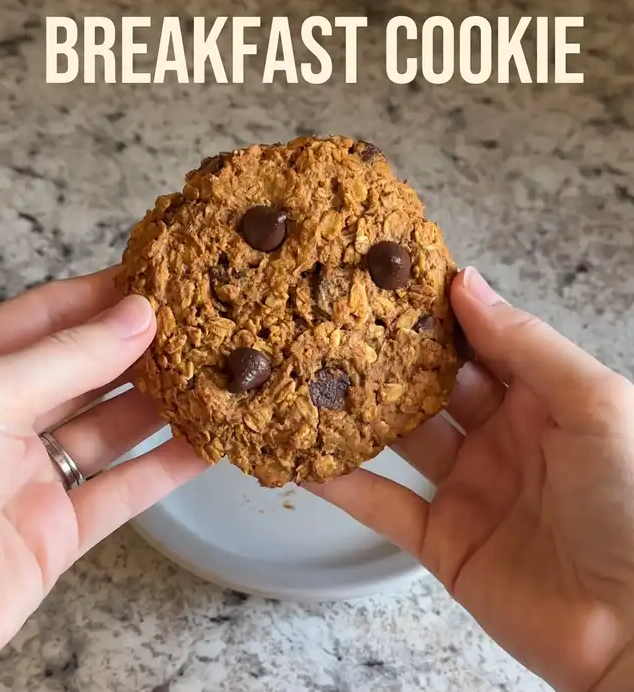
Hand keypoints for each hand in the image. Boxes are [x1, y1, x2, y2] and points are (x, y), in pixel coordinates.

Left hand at [0, 268, 205, 654]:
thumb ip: (68, 357)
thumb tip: (139, 314)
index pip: (45, 318)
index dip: (101, 296)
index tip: (159, 278)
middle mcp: (6, 422)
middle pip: (86, 372)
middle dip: (143, 346)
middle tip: (202, 323)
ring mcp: (32, 479)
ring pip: (111, 430)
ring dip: (165, 404)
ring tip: (218, 373)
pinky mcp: (57, 535)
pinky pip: (121, 494)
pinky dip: (167, 470)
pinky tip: (210, 444)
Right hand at [310, 267, 633, 691]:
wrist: (633, 627)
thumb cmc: (632, 505)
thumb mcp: (593, 405)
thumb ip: (527, 344)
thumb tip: (467, 282)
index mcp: (541, 398)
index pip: (480, 341)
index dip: (439, 310)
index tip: (388, 277)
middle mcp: (501, 436)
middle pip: (433, 385)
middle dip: (390, 355)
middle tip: (334, 320)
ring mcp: (469, 488)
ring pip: (401, 438)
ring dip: (358, 412)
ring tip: (306, 376)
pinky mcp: (442, 541)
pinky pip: (383, 505)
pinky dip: (342, 484)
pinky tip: (302, 458)